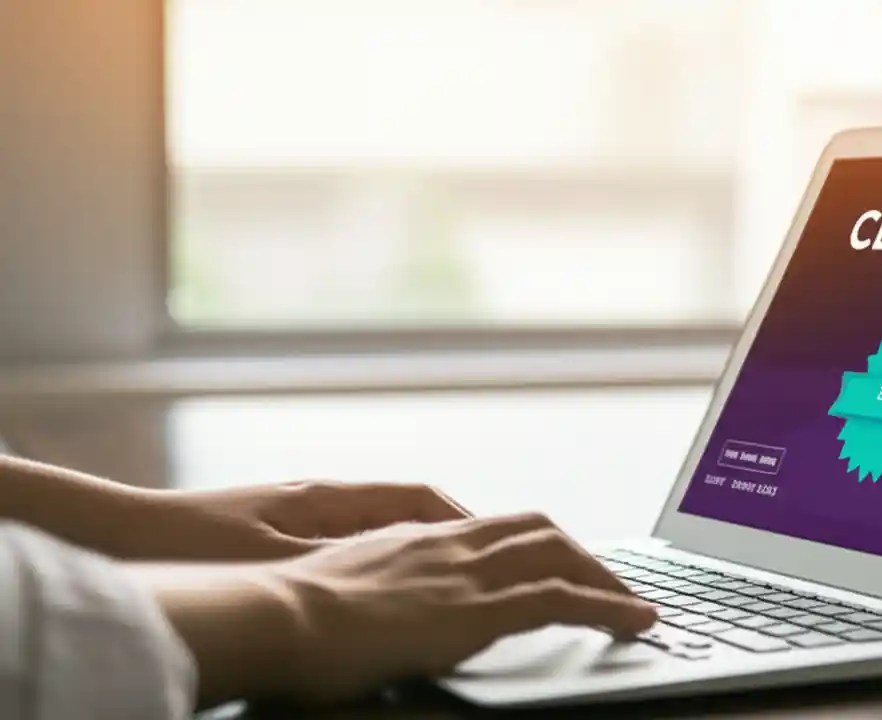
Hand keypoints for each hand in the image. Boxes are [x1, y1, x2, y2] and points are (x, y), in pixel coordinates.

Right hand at [137, 512, 655, 704]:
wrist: (273, 615)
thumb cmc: (286, 616)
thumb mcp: (336, 592)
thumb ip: (371, 592)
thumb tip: (382, 611)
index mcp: (415, 538)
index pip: (491, 529)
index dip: (529, 542)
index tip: (551, 561)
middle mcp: (449, 542)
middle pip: (535, 529)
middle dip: (576, 553)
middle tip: (605, 581)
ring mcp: (467, 571)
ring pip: (559, 554)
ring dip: (603, 577)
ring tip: (632, 604)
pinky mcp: (480, 608)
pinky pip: (563, 599)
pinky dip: (610, 606)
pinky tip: (636, 621)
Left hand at [139, 480, 470, 560]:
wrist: (129, 531)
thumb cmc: (198, 543)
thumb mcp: (278, 560)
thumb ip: (341, 563)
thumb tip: (405, 564)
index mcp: (330, 498)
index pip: (420, 500)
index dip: (465, 520)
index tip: (498, 543)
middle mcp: (323, 499)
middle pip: (408, 510)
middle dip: (454, 531)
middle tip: (494, 562)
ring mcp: (302, 515)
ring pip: (380, 528)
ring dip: (419, 547)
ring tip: (451, 578)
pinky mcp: (280, 534)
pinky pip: (351, 544)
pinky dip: (381, 561)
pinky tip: (385, 592)